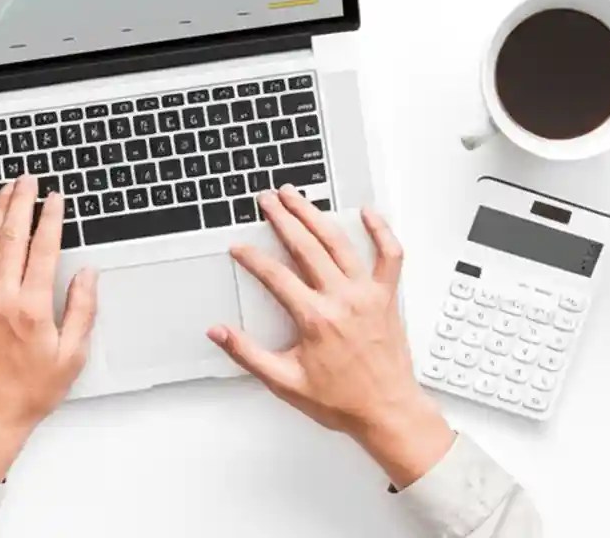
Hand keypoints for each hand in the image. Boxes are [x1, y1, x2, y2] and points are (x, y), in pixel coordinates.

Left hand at [0, 177, 97, 481]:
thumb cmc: (30, 392)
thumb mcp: (72, 355)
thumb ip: (82, 310)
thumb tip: (87, 275)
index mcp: (31, 308)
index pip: (42, 249)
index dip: (50, 218)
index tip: (55, 199)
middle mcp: (1, 299)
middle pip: (11, 237)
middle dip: (20, 202)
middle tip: (27, 179)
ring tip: (6, 191)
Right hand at [208, 186, 452, 487]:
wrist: (387, 412)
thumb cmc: (342, 401)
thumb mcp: (284, 382)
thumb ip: (247, 354)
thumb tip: (220, 332)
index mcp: (315, 318)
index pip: (275, 275)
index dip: (252, 257)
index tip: (239, 248)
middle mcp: (342, 299)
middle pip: (306, 246)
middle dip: (282, 218)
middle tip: (267, 200)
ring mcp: (367, 294)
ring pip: (339, 242)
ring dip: (316, 215)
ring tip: (297, 197)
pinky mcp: (387, 296)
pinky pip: (390, 255)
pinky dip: (381, 230)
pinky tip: (368, 213)